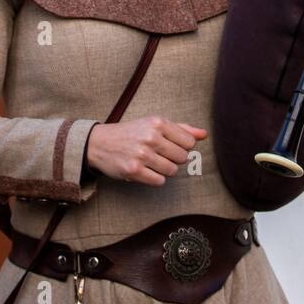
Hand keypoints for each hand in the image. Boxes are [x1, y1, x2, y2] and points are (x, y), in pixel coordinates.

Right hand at [85, 116, 206, 186]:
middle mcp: (150, 137)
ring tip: (152, 162)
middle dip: (174, 158)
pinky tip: (145, 170)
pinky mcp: (134, 170)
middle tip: (159, 154)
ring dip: (164, 169)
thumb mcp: (154, 124)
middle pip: (182, 157)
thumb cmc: (131, 133)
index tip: (170, 145)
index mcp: (157, 122)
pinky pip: (159, 181)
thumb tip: (204, 135)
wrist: (99, 143)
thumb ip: (181, 129)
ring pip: (172, 170)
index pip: (189, 142)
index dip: (182, 147)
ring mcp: (142, 154)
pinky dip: (155, 178)